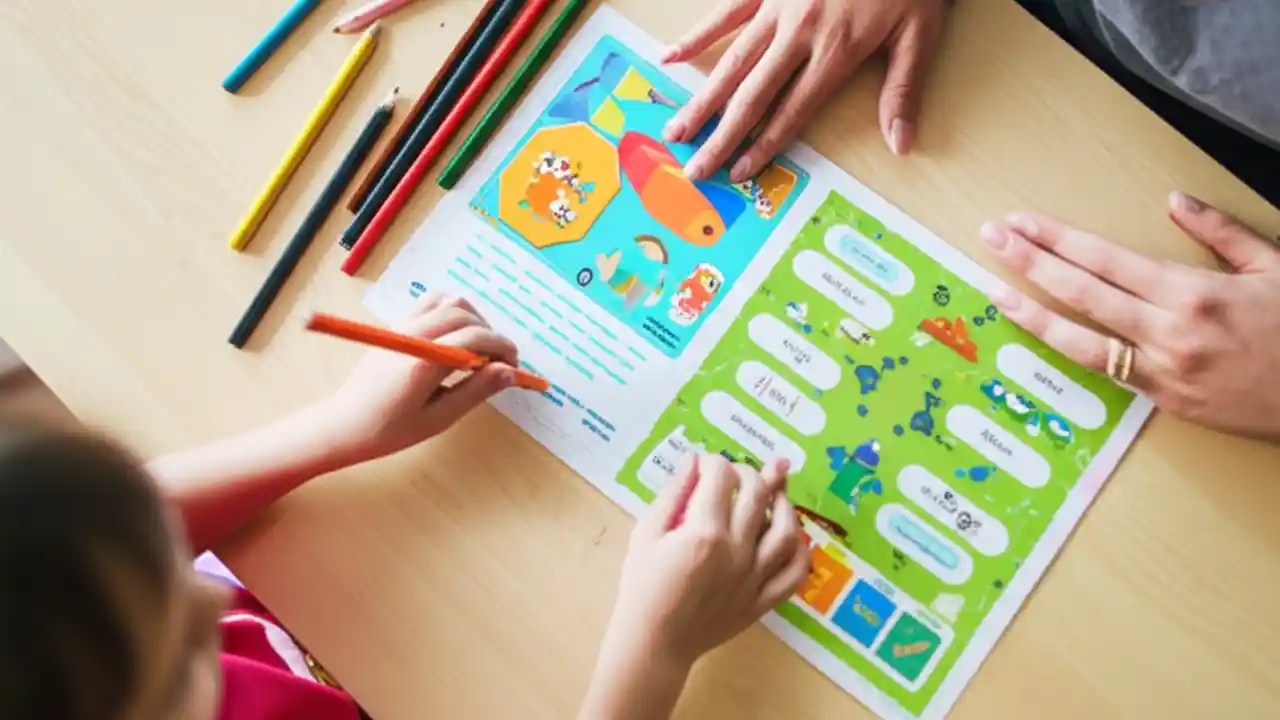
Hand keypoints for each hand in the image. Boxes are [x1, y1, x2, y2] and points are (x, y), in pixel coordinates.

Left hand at [325, 293, 517, 462]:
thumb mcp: (438, 418)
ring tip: (478, 349)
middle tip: (500, 362)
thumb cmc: (389, 430)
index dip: (502, 348)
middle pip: (465, 314)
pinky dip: (450, 312)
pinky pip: (430, 303)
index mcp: (424, 361)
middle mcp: (414, 334)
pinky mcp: (396, 326)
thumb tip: (509, 372)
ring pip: (448, 301)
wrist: (343, 424)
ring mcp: (402, 326)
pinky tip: (454, 339)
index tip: (514, 366)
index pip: (475, 337)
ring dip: (472, 319)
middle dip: (491, 334)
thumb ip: (475, 391)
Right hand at [611, 454, 807, 664]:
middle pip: (757, 493)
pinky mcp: (763, 600)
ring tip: (775, 491)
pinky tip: (795, 537)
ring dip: (783, 503)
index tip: (704, 463)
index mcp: (703, 532)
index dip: (712, 461)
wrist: (654, 643)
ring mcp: (754, 577)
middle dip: (746, 472)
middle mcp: (736, 550)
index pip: (720, 476)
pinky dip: (800, 552)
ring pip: (786, 529)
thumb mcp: (646, 534)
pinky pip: (794, 574)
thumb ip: (672, 494)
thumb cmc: (642, 587)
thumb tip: (693, 461)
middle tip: (734, 474)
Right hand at [663, 0, 947, 181]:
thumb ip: (904, 89)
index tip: (740, 172)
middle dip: (721, 137)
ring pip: (732, 63)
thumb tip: (902, 143)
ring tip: (677, 131)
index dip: (764, 146)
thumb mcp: (920, 32)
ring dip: (701, 101)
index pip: (792, 111)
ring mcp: (777, 8)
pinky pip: (724, 13)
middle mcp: (799, 34)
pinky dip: (696, 36)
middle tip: (695, 169)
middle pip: (752, 97)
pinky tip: (669, 58)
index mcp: (837, 52)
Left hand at [981, 192, 1279, 439]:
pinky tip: (1040, 333)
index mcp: (1194, 291)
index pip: (1105, 258)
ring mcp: (1162, 371)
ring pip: (1079, 341)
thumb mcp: (1276, 266)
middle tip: (990, 237)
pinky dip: (1069, 350)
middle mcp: (1169, 331)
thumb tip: (1174, 202)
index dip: (1056, 239)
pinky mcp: (1164, 401)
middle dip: (1028, 262)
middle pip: (1081, 292)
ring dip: (1030, 313)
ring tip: (993, 291)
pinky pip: (1105, 371)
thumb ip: (1221, 232)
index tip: (1020, 222)